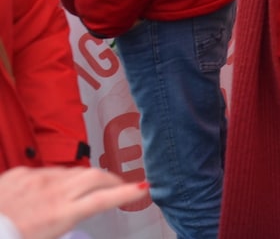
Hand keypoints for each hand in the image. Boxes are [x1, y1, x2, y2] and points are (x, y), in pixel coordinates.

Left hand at [0, 166, 146, 238]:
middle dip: (113, 179)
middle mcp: (53, 192)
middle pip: (95, 176)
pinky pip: (47, 171)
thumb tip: (79, 211)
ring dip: (84, 179)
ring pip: (72, 171)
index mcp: (61, 214)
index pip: (104, 199)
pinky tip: (47, 189)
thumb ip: (69, 221)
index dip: (127, 192)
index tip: (142, 188)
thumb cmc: (14, 237)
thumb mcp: (50, 236)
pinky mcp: (21, 172)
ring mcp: (37, 179)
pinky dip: (55, 178)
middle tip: (120, 184)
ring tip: (84, 188)